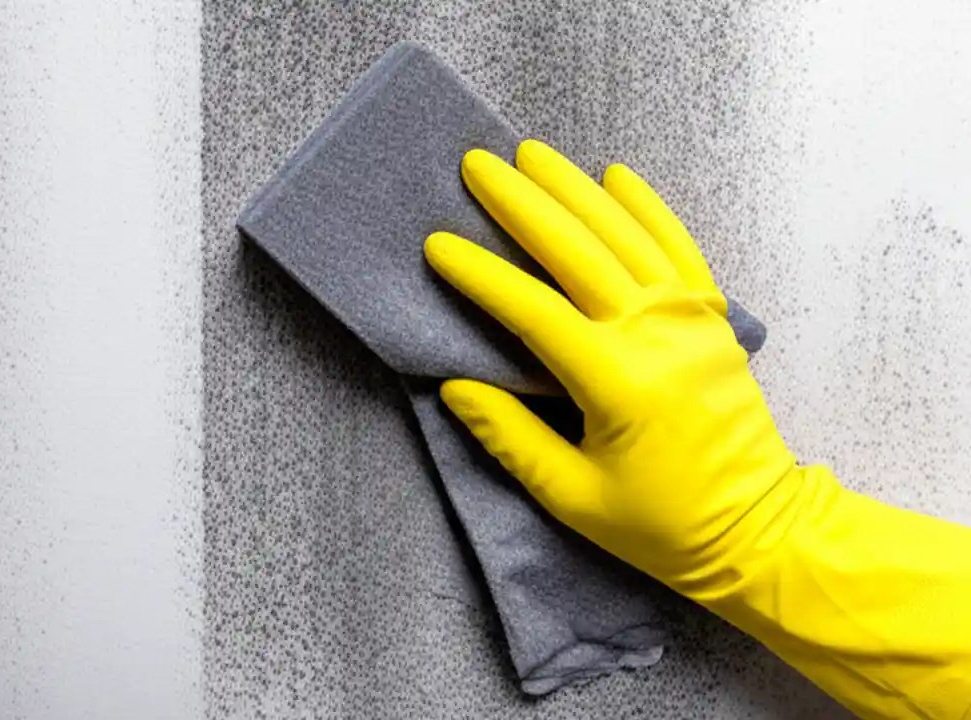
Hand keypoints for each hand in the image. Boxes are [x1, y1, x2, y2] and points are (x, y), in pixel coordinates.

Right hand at [425, 140, 804, 600]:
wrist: (762, 532)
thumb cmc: (662, 526)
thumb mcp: (572, 498)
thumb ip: (510, 438)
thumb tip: (454, 387)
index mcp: (616, 381)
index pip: (533, 310)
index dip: (481, 275)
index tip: (438, 244)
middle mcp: (655, 334)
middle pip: (578, 250)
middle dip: (522, 203)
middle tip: (477, 165)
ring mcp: (691, 319)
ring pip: (625, 234)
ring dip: (575, 189)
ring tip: (530, 153)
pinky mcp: (714, 318)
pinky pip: (679, 246)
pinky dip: (648, 206)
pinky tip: (616, 174)